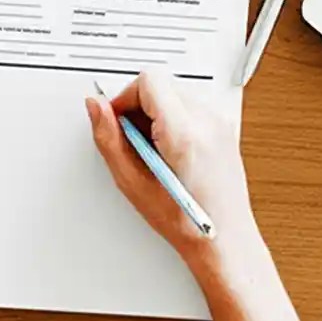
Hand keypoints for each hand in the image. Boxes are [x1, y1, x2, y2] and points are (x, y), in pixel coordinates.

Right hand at [85, 70, 258, 265]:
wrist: (224, 239)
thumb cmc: (185, 222)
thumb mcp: (133, 182)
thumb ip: (109, 139)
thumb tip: (97, 108)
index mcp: (183, 132)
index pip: (148, 81)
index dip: (124, 98)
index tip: (117, 121)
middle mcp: (206, 121)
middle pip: (161, 85)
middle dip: (139, 107)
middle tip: (133, 143)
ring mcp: (219, 123)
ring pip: (174, 94)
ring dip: (156, 115)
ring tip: (152, 153)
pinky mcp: (224, 129)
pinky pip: (190, 108)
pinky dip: (173, 122)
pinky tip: (169, 153)